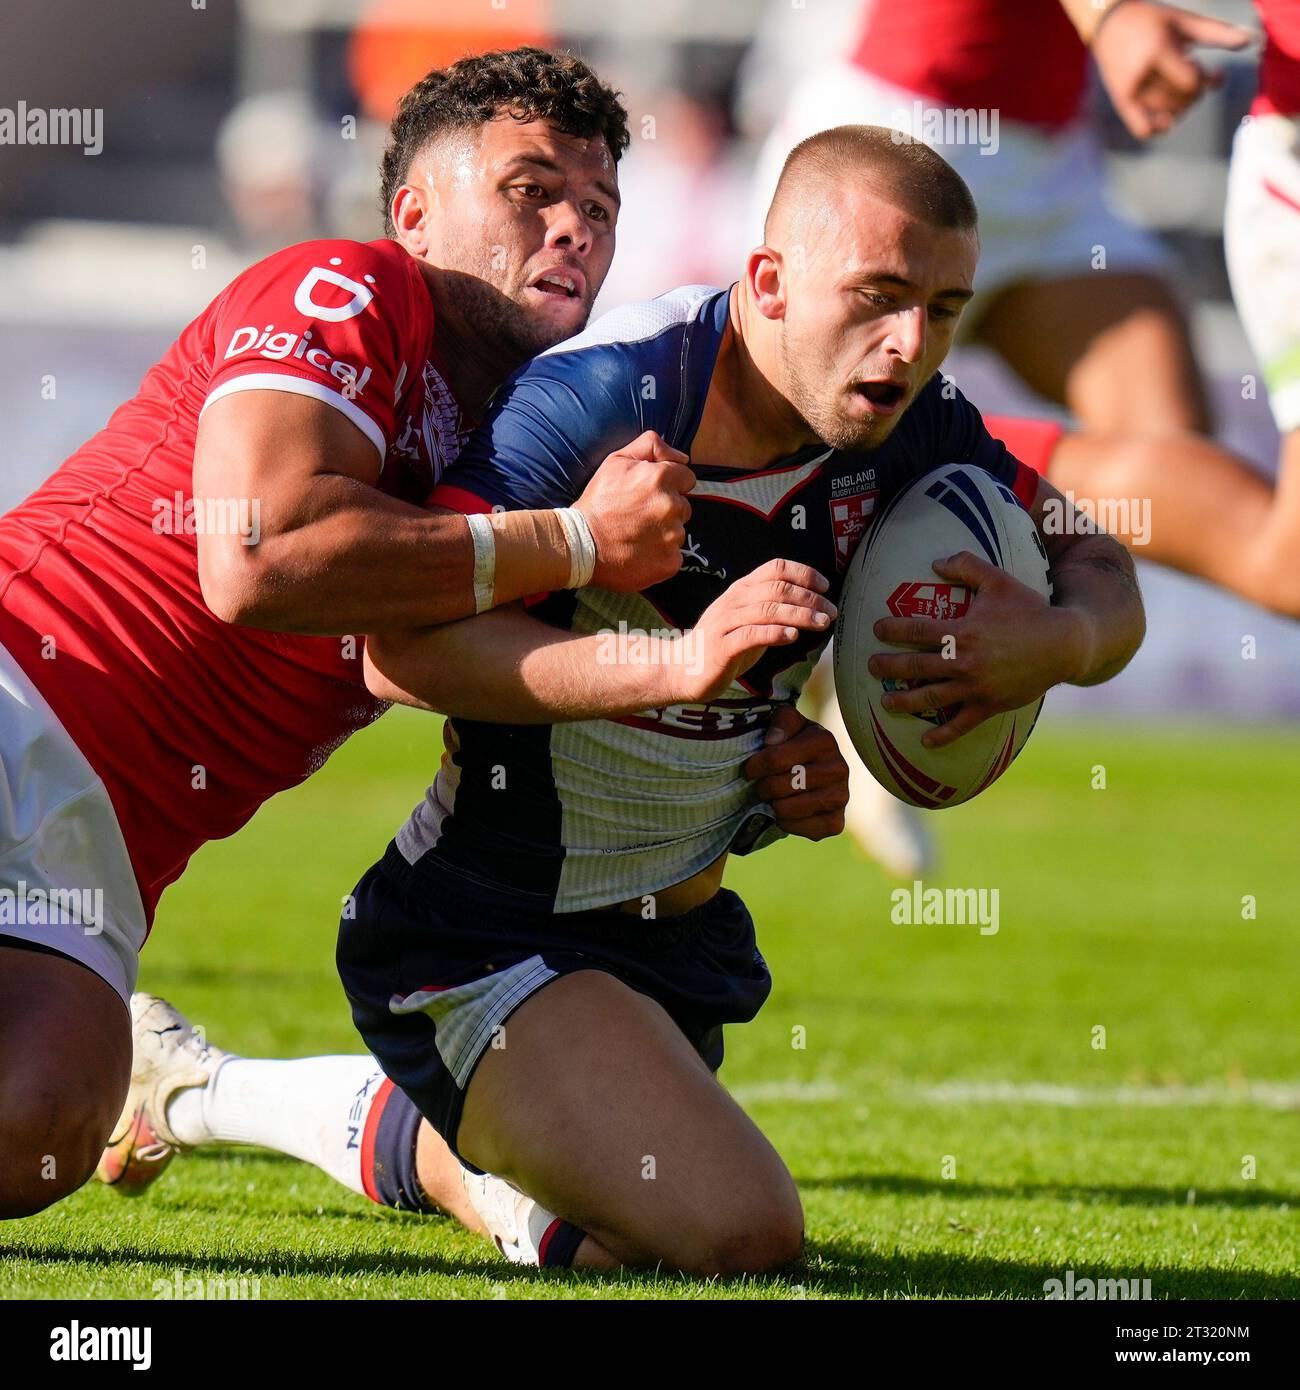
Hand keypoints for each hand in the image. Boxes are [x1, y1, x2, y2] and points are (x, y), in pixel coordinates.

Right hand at [574, 430, 694, 591]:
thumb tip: (682, 457)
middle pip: (684, 507)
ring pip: (678, 532)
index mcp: (662, 478)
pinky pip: (674, 556)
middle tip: (639, 516)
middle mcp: (671, 506)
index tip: (651, 495)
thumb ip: (651, 447)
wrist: (581, 544)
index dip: (670, 485)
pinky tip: (641, 551)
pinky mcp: (670, 562)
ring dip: (663, 533)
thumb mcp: (617, 461)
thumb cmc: (597, 502)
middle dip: (666, 509)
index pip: (686, 479)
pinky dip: (661, 555)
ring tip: (637, 534)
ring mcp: (672, 537)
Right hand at [675, 559, 835, 703]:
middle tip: (831, 611)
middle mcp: (733, 600)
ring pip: (768, 610)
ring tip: (822, 623)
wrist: (682, 668)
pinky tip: (793, 636)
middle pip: (777, 589)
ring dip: (800, 615)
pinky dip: (775, 633)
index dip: (804, 573)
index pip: (775, 568)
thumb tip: (811, 604)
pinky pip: (751, 635)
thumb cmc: (723, 645)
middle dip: (809, 598)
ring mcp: (725, 622)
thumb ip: (772, 609)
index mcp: (741, 589)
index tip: (826, 586)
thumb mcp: (748, 620)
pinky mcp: (721, 647)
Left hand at [743, 705, 848, 841]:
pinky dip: (787, 823)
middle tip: (763, 785)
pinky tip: (787, 812)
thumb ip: (781, 721)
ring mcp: (841, 797)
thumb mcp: (787, 723)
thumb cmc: (794, 743)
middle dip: (763, 787)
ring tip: (775, 797)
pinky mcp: (837, 822)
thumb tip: (772, 741)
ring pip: (786, 809)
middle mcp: (838, 768)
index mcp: (824, 741)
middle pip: (778, 786)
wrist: (816, 769)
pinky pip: (800, 828)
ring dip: (773, 805)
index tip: (751, 768)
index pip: (775, 759)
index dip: (755, 766)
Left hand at [868, 550, 1086, 748]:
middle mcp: (965, 662)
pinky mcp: (989, 705)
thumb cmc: (1029, 609)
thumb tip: (935, 562)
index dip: (893, 630)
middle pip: (916, 666)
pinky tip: (926, 742)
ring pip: (931, 697)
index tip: (876, 630)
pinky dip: (943, 736)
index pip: (917, 630)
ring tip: (886, 702)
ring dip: (905, 701)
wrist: (1064, 644)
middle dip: (889, 666)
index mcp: (963, 632)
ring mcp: (976, 687)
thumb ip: (967, 565)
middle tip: (871, 666)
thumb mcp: (999, 581)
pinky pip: (962, 725)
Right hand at [1092, 1, 1253, 139]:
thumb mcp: (1183, 21)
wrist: (1108, 23)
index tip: (1214, 75)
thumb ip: (1216, 31)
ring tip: (1182, 92)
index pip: (1190, 81)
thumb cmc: (1152, 19)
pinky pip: (1142, 129)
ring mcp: (1130, 91)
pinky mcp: (1122, 102)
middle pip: (1180, 99)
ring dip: (1182, 108)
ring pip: (1166, 114)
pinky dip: (1159, 129)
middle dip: (1196, 94)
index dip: (1207, 82)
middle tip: (1198, 81)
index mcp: (1157, 51)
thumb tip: (1249, 40)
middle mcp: (1141, 74)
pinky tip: (1168, 120)